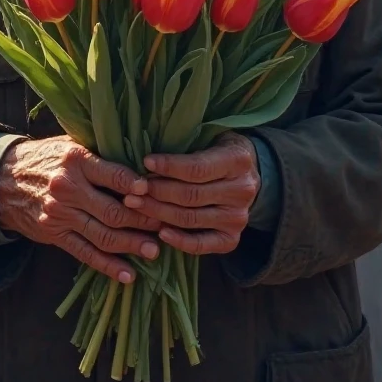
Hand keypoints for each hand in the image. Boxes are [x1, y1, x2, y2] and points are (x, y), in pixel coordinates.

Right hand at [0, 136, 160, 281]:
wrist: (6, 179)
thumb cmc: (48, 157)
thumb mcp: (71, 144)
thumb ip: (100, 153)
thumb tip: (141, 161)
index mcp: (76, 160)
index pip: (113, 175)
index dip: (136, 186)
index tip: (156, 192)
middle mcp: (68, 188)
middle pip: (113, 211)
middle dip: (142, 221)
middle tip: (164, 226)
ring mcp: (60, 214)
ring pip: (102, 235)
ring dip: (131, 245)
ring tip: (154, 251)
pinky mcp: (54, 234)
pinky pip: (85, 254)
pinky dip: (108, 266)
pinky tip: (128, 275)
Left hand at [123, 132, 259, 255]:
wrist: (248, 173)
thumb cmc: (219, 149)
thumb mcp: (211, 136)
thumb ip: (188, 146)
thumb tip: (148, 159)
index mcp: (238, 161)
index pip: (197, 169)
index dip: (169, 167)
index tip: (146, 162)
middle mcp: (242, 191)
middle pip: (191, 196)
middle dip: (157, 192)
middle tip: (133, 189)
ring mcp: (238, 218)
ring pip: (191, 219)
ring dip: (159, 213)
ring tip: (136, 205)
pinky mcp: (232, 238)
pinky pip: (202, 245)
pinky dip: (179, 241)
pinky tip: (160, 232)